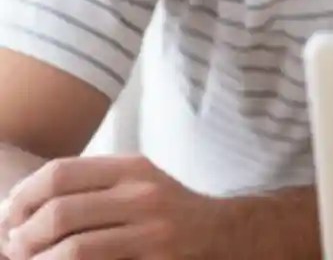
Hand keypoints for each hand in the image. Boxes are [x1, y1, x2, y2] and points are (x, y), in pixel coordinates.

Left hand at [0, 155, 222, 259]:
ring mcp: (153, 232)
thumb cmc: (170, 210)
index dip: (23, 196)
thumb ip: (92, 186)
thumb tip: (19, 205)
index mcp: (133, 168)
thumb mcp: (138, 182)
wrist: (226, 234)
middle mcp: (143, 195)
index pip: (60, 173)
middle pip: (60, 212)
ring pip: (74, 249)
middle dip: (24, 236)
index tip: (10, 215)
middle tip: (15, 248)